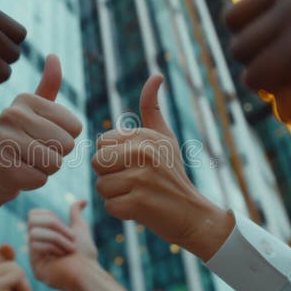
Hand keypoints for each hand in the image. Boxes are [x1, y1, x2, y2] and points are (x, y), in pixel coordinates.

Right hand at [0, 54, 82, 201]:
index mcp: (26, 99)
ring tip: (27, 162)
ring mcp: (4, 140)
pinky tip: (19, 174)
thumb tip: (54, 56)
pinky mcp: (2, 167)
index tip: (42, 136)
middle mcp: (12, 114)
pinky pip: (40, 179)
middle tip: (34, 152)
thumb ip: (48, 86)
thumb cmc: (22, 140)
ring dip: (46, 169)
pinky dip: (34, 182)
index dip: (65, 138)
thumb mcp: (35, 112)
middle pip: (66, 145)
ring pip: (55, 163)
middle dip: (56, 155)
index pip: (75, 127)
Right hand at [28, 200, 96, 290]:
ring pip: (33, 233)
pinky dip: (53, 248)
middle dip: (54, 225)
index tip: (66, 226)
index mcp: (44, 235)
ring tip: (70, 249)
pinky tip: (62, 256)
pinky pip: (35, 246)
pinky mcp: (35, 268)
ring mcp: (35, 257)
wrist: (89, 273)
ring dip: (57, 238)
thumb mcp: (80, 228)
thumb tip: (83, 200)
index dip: (49, 216)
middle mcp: (37, 245)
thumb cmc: (86, 253)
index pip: (33, 214)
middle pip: (31, 219)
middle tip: (70, 237)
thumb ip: (76, 214)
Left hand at [92, 75, 233, 260]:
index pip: (102, 143)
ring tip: (138, 194)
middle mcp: (145, 153)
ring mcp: (142, 178)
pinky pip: (109, 206)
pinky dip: (122, 212)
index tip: (133, 165)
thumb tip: (156, 75)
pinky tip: (141, 208)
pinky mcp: (139, 203)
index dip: (112, 158)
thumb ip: (152, 108)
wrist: (193, 215)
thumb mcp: (164, 137)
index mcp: (145, 135)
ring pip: (101, 186)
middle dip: (110, 176)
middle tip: (135, 182)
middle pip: (97, 163)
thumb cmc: (172, 175)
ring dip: (115, 195)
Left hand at [223, 0, 290, 163]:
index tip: (275, 43)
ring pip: (244, 55)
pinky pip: (256, 75)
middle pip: (236, 36)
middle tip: (283, 62)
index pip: (231, 18)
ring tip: (288, 72)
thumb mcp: (274, 17)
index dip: (245, 39)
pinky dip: (270, 89)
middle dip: (251, 59)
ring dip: (260, 74)